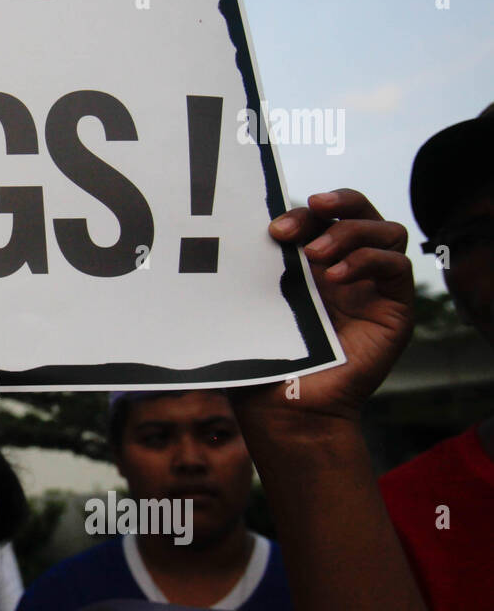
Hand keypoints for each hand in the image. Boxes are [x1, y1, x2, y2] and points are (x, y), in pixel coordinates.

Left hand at [235, 189, 412, 422]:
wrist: (288, 407)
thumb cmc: (264, 360)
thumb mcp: (251, 307)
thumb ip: (249, 272)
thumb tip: (214, 236)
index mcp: (312, 264)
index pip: (322, 217)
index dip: (304, 212)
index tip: (274, 227)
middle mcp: (347, 269)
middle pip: (360, 212)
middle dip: (338, 202)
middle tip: (310, 209)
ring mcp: (373, 287)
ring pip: (386, 231)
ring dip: (351, 232)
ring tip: (316, 254)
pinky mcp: (394, 308)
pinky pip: (397, 266)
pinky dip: (369, 261)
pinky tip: (337, 278)